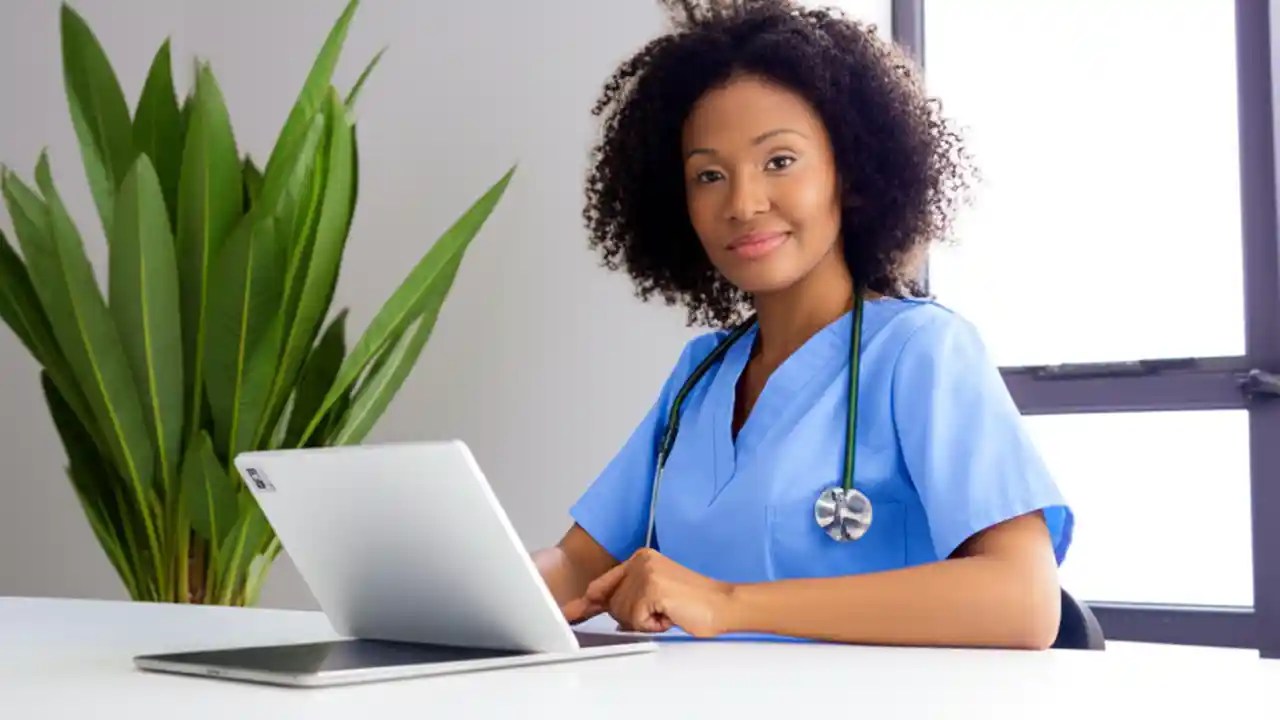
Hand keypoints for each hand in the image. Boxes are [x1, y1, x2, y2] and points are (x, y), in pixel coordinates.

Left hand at [560, 548, 736, 636]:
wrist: (724, 606)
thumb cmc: (694, 604)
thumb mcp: (654, 596)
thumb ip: (625, 598)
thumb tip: (593, 605)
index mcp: (640, 558)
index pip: (603, 584)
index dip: (587, 602)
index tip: (567, 613)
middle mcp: (640, 560)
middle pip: (611, 604)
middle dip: (633, 617)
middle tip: (662, 612)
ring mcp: (645, 572)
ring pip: (621, 614)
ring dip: (644, 622)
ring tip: (668, 612)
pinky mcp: (651, 587)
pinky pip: (635, 620)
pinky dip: (652, 625)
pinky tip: (669, 615)